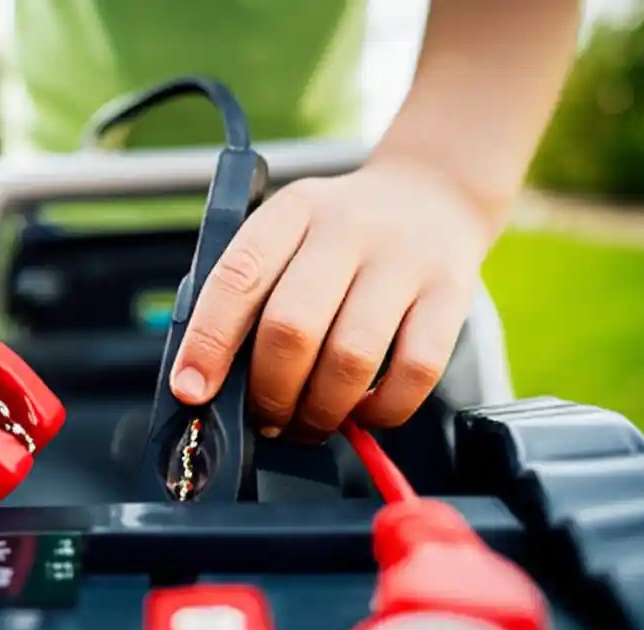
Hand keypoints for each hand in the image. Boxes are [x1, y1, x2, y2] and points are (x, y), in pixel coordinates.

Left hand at [169, 157, 498, 441]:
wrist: (431, 193)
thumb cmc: (339, 235)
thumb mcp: (287, 234)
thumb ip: (250, 294)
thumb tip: (209, 378)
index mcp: (291, 212)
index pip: (238, 277)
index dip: (209, 342)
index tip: (192, 389)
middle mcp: (347, 228)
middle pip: (292, 327)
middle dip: (268, 393)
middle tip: (265, 418)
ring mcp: (404, 260)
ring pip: (352, 358)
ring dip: (320, 410)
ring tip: (308, 422)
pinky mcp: (451, 294)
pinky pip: (415, 371)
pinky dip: (382, 409)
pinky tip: (364, 410)